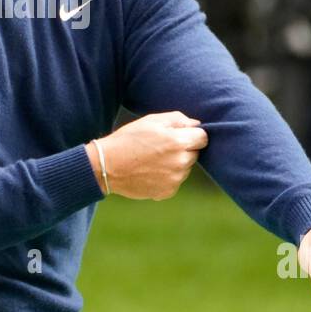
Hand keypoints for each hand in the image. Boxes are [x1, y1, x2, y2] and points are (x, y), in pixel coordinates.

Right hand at [86, 111, 208, 200]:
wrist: (107, 166)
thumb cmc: (128, 139)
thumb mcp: (151, 120)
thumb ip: (178, 119)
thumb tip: (197, 124)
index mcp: (178, 142)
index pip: (203, 138)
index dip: (192, 134)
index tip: (180, 135)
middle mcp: (180, 162)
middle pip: (195, 153)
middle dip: (184, 149)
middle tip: (161, 147)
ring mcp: (175, 180)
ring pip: (185, 168)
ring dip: (176, 163)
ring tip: (153, 160)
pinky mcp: (167, 192)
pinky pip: (175, 181)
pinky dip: (167, 177)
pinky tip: (150, 171)